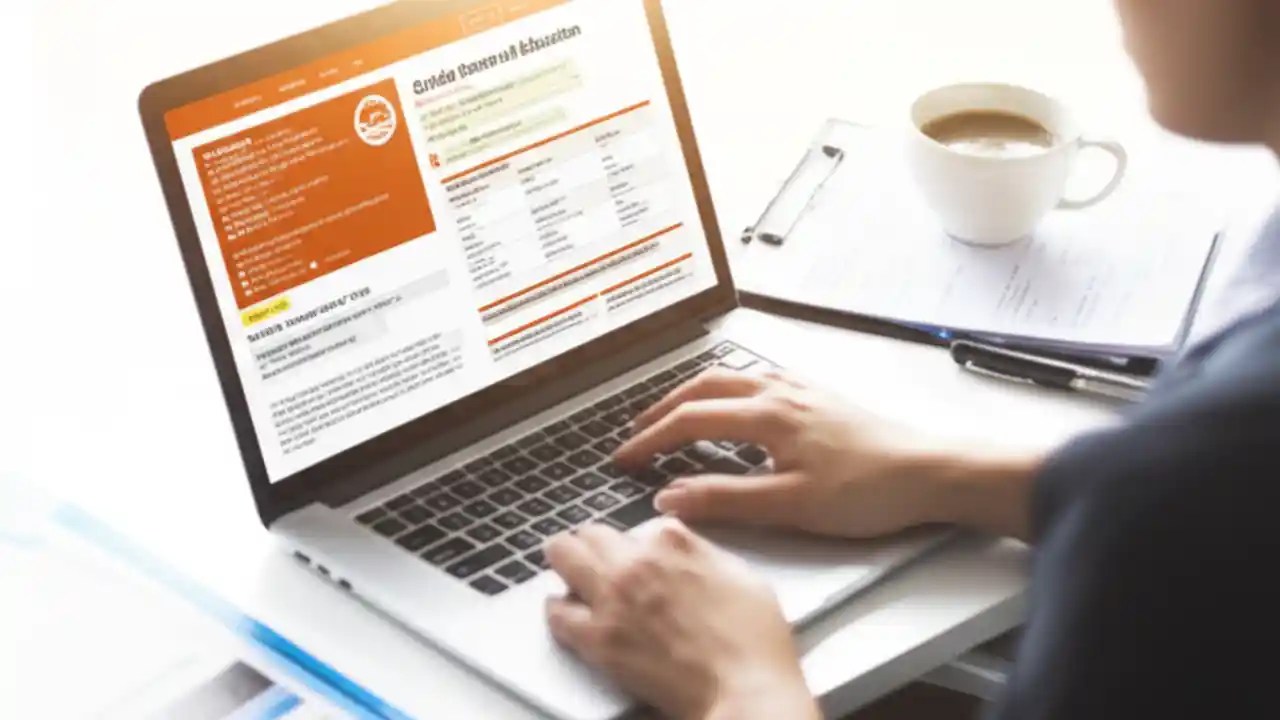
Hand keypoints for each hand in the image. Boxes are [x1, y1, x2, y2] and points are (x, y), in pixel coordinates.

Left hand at [545, 521, 820, 719]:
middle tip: (595, 556)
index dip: (640, 545)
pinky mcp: (597, 638)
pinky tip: (563, 610)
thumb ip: (702, 553)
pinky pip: (555, 612)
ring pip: (562, 555)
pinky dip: (557, 608)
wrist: (743, 688)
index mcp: (673, 541)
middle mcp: (636, 561)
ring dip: (566, 560)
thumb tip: (683, 548)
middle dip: (594, 543)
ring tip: (569, 571)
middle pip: (592, 533)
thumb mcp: (741, 574)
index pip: (640, 527)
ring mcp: (612, 598)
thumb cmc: (753, 640)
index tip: (642, 557)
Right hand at [615, 368, 1040, 540]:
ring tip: (673, 416)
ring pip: (730, 378)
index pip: (690, 420)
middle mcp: (779, 391)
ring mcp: (801, 389)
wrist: (931, 472)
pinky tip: (735, 406)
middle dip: (663, 409)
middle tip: (636, 433)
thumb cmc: (869, 491)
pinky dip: (728, 389)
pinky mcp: (819, 395)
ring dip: (693, 395)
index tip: (623, 459)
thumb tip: (670, 497)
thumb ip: (726, 500)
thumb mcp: (791, 505)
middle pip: (703, 388)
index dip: (650, 439)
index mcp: (767, 415)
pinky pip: (758, 379)